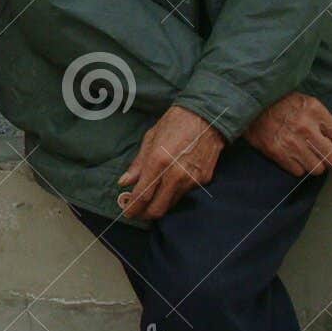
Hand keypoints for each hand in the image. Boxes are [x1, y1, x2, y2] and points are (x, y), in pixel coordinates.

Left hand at [118, 105, 225, 220]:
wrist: (207, 117)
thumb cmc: (174, 124)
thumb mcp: (150, 139)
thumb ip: (137, 164)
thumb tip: (124, 183)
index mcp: (158, 162)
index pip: (143, 196)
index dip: (133, 208)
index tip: (127, 213)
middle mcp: (175, 175)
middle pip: (158, 209)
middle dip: (145, 214)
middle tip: (137, 212)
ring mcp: (192, 180)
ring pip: (172, 204)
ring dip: (160, 205)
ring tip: (151, 200)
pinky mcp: (204, 181)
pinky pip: (184, 194)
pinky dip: (174, 194)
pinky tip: (169, 186)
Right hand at [245, 92, 331, 175]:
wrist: (249, 106)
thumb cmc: (281, 104)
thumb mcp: (308, 104)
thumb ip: (328, 121)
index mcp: (316, 112)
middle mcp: (305, 127)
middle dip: (331, 161)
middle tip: (323, 156)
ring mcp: (290, 141)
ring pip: (317, 168)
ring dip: (314, 165)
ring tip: (305, 155)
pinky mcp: (276, 152)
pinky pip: (298, 171)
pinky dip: (297, 167)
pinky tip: (292, 156)